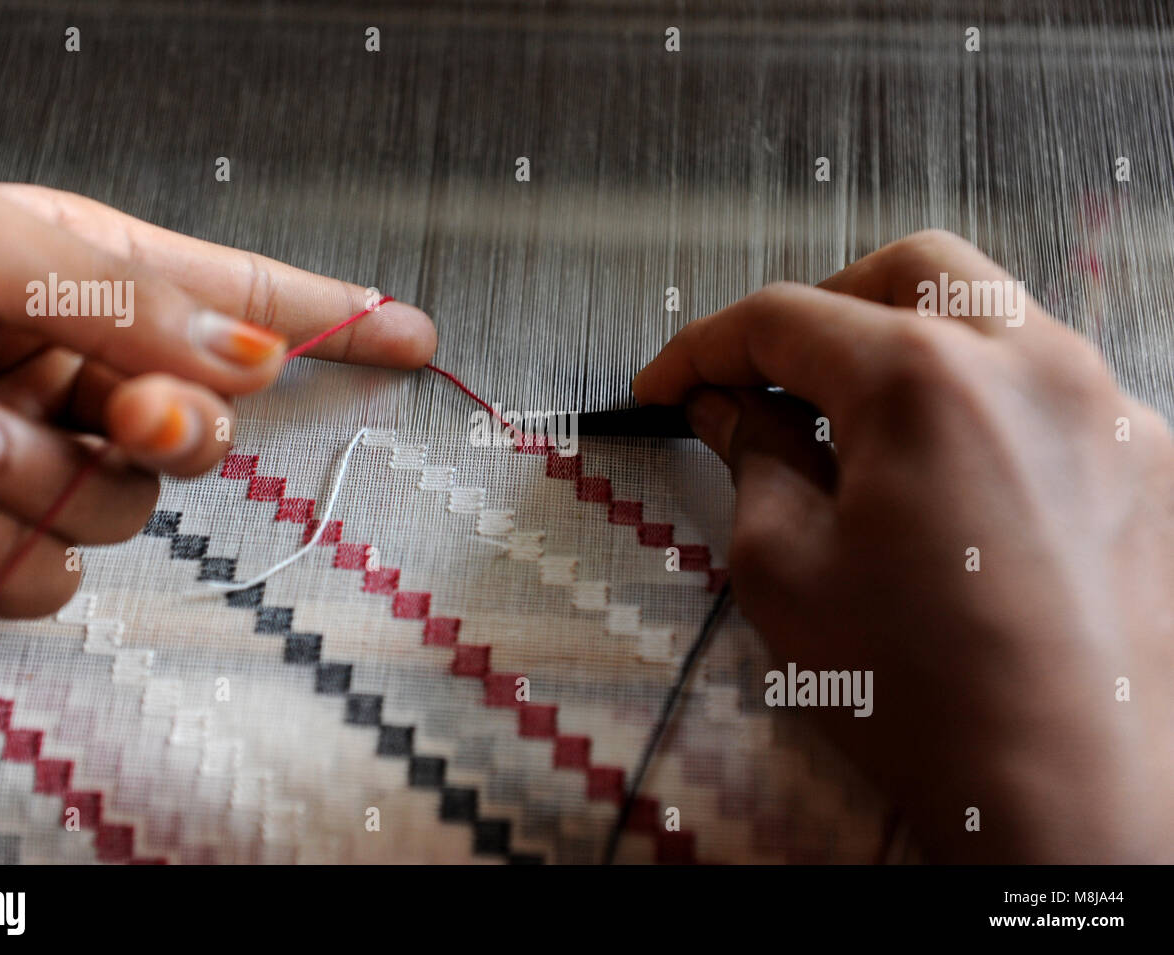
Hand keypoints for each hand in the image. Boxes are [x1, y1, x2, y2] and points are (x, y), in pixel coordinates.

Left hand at [0, 173, 435, 617]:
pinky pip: (53, 578)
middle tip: (125, 414)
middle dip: (168, 424)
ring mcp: (27, 461)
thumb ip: (126, 289)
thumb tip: (244, 353)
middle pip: (201, 421)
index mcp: (67, 270)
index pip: (231, 289)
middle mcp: (59, 366)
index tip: (406, 332)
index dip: (328, 312)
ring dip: (30, 480)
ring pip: (123, 510)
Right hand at [634, 230, 1173, 861]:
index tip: (667, 383)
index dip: (704, 346)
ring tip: (855, 424)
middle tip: (767, 377)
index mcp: (926, 383)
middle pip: (904, 272)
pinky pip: (1045, 380)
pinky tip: (944, 468)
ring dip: (904, 343)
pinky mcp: (1144, 456)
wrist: (1072, 793)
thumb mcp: (787, 569)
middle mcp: (1032, 364)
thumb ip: (751, 458)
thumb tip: (728, 406)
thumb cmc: (925, 694)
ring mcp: (1104, 405)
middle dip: (820, 308)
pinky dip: (976, 393)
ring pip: (988, 312)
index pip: (785, 317)